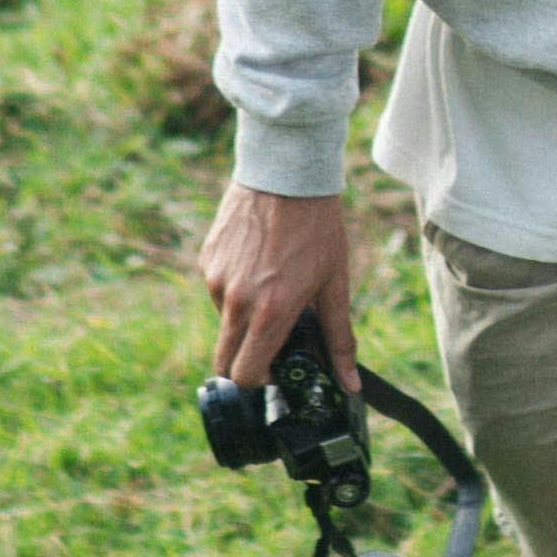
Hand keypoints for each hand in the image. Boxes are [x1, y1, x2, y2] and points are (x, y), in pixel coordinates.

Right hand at [197, 184, 357, 389]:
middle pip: (224, 361)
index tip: (279, 366)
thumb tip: (350, 383)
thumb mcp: (335, 283)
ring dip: (243, 320)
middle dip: (246, 360)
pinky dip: (235, 290)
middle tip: (275, 340)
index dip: (261, 379)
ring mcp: (216, 280)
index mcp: (270, 313)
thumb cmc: (318, 227)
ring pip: (223, 323)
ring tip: (274, 284)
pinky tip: (259, 262)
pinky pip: (217, 290)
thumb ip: (339, 338)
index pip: (246, 375)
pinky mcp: (206, 259)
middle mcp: (236, 302)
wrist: (286, 172)